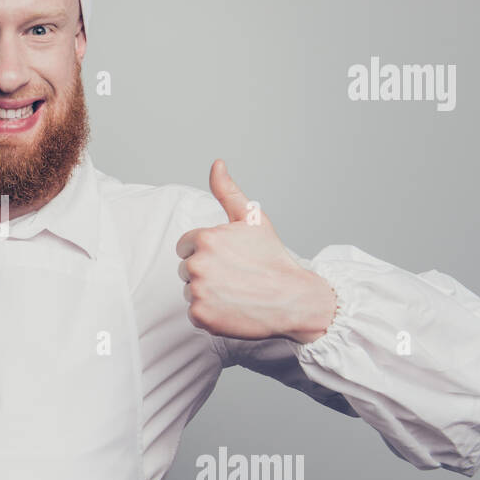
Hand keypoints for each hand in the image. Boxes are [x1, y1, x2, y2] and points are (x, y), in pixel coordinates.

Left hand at [175, 160, 336, 343]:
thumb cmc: (273, 258)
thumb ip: (227, 191)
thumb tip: (216, 164)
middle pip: (186, 268)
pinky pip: (195, 312)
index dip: (207, 251)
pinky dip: (210, 313)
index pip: (186, 245)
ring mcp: (197, 291)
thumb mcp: (252, 219)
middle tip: (235, 276)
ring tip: (235, 291)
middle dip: (206, 271)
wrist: (293, 299)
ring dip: (207, 292)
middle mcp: (197, 264)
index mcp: (205, 238)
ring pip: (190, 290)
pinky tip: (232, 307)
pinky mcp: (200, 315)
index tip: (228, 258)